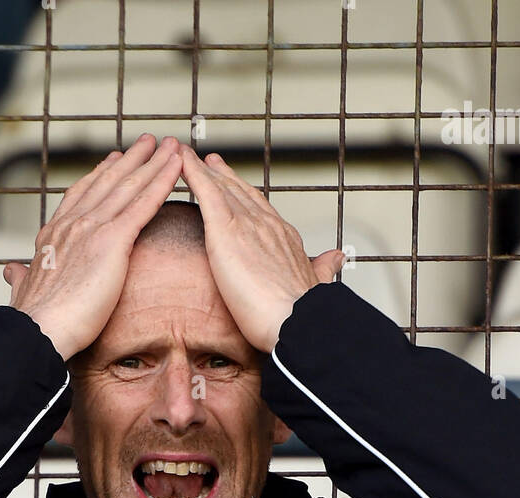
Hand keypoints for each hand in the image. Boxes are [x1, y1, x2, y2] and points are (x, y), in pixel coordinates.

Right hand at [2, 134, 183, 360]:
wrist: (38, 330)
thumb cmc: (35, 321)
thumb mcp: (24, 290)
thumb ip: (22, 277)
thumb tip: (12, 271)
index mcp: (54, 235)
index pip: (80, 197)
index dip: (99, 177)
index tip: (113, 162)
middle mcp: (73, 223)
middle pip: (108, 183)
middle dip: (131, 160)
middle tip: (148, 142)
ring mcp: (92, 228)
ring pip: (129, 187)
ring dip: (153, 163)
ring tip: (171, 145)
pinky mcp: (112, 241)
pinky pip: (143, 205)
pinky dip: (162, 182)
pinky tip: (176, 167)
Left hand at [178, 145, 344, 351]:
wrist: (297, 319)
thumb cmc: (301, 314)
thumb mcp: (316, 284)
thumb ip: (323, 267)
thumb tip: (338, 258)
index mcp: (285, 239)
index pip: (262, 211)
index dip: (247, 197)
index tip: (238, 186)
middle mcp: (267, 225)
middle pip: (241, 193)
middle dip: (225, 176)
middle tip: (211, 161)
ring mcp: (247, 225)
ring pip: (221, 188)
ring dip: (203, 170)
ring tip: (185, 156)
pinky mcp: (226, 231)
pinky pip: (206, 193)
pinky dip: (193, 174)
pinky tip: (182, 161)